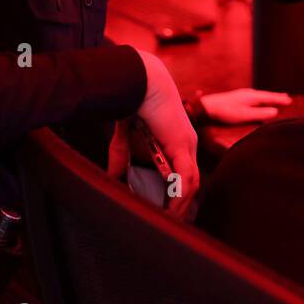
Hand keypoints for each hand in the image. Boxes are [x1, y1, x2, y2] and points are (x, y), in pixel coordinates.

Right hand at [112, 50, 199, 217]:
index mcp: (177, 139)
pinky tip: (171, 211)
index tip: (171, 210)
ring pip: (192, 183)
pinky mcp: (182, 145)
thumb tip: (112, 177)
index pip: (185, 172)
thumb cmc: (135, 99)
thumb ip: (121, 156)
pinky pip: (185, 178)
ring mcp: (187, 144)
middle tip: (173, 224)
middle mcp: (187, 143)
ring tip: (170, 224)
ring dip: (181, 205)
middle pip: (192, 181)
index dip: (180, 192)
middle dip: (184, 204)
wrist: (140, 78)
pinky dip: (179, 196)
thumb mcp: (125, 135)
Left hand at [200, 88, 291, 124]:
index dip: (280, 99)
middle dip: (276, 97)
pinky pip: (254, 98)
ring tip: (275, 98)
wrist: (207, 107)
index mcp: (252, 96)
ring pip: (259, 96)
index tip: (290, 101)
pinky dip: (260, 99)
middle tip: (287, 97)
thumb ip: (260, 114)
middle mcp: (248, 93)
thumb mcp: (245, 115)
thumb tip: (275, 112)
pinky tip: (258, 102)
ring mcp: (242, 95)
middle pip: (266, 95)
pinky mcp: (237, 98)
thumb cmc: (226, 112)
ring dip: (268, 97)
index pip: (270, 97)